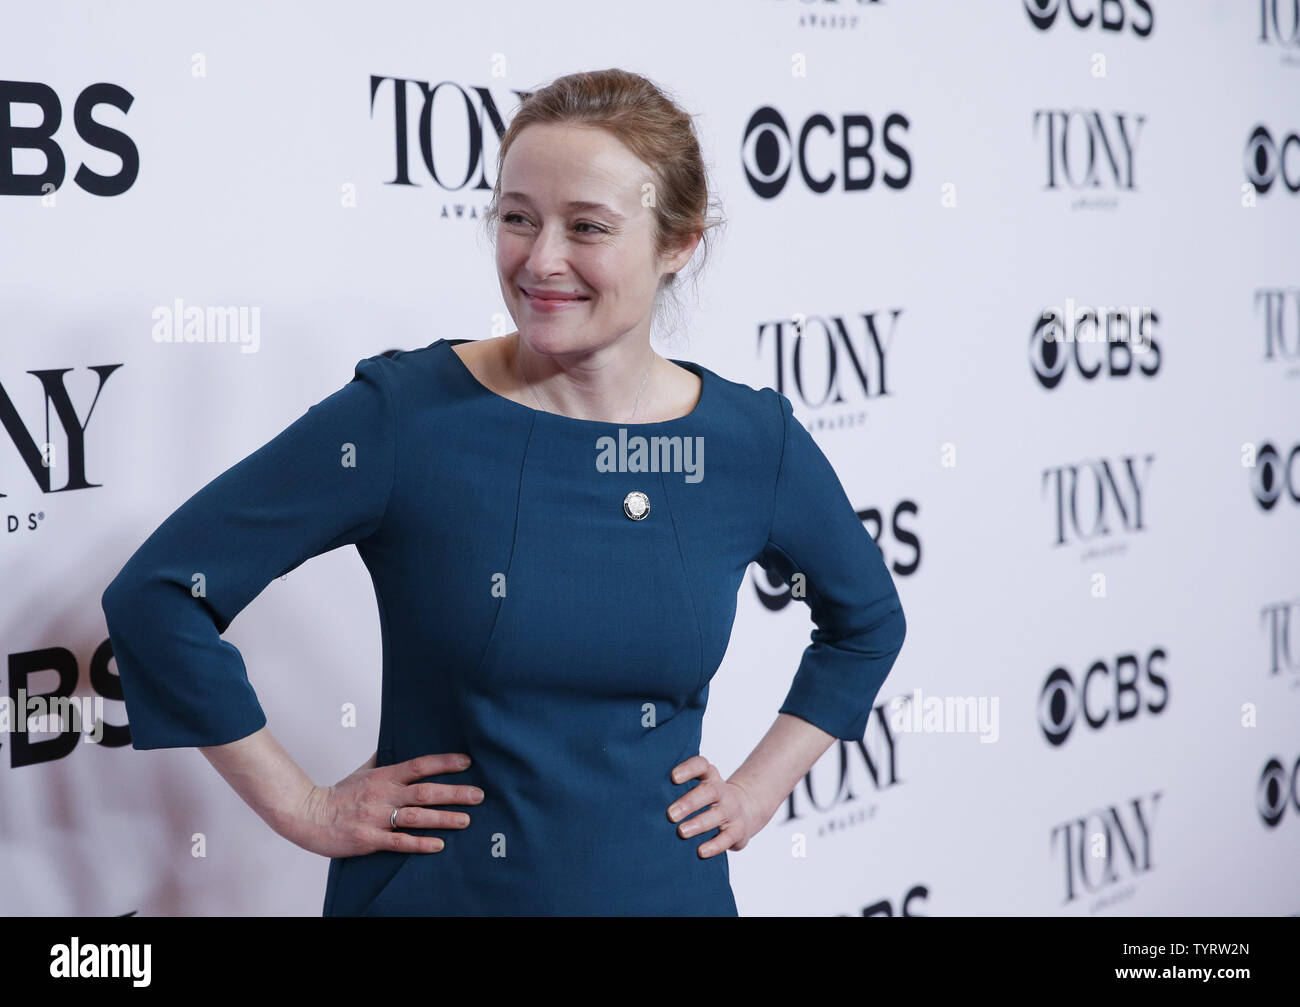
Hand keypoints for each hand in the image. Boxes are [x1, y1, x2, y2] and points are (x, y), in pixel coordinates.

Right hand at [284, 752, 482, 857]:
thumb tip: (398, 738)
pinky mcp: (369, 839)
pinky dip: (419, 843)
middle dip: (454, 793)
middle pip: (424, 791)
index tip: (466, 762)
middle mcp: (383, 794)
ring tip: (466, 820)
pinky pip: (399, 842)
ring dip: (443, 818)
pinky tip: (438, 844)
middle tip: (479, 795)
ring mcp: (376, 817)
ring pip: (416, 817)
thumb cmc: (340, 793)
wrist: (308, 815)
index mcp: (384, 776)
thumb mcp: (363, 770)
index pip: (419, 765)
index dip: (444, 763)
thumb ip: (384, 758)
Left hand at [666, 755, 767, 857]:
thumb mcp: (697, 785)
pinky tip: (700, 851)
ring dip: (699, 823)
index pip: (701, 765)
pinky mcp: (738, 830)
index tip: (673, 777)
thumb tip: (636, 791)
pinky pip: (728, 838)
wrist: (744, 810)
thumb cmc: (707, 798)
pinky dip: (714, 845)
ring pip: (718, 815)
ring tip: (682, 832)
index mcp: (709, 776)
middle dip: (689, 802)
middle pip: (709, 791)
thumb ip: (675, 786)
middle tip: (670, 814)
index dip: (688, 769)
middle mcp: (722, 791)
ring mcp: (732, 810)